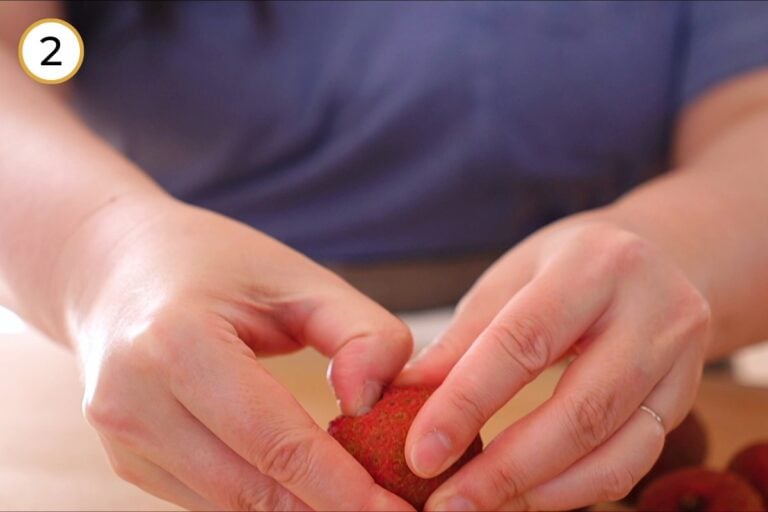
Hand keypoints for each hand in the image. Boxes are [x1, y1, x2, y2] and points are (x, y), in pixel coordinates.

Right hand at [62, 199, 413, 510]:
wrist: (117, 269)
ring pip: (231, 508)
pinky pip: (211, 500)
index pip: (276, 443)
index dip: (345, 491)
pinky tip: (307, 488)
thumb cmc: (218, 264)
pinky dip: (264, 500)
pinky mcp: (128, 462)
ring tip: (359, 499)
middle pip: (252, 492)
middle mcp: (135, 403)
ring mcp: (124, 440)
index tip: (401, 511)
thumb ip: (360, 332)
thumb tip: (371, 407)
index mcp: (178, 343)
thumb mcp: (300, 278)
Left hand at [398, 214, 711, 510]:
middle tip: (446, 505)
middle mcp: (652, 311)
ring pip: (614, 449)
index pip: (523, 343)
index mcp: (594, 265)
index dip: (467, 403)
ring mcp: (680, 360)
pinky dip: (574, 490)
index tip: (421, 454)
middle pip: (579, 410)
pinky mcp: (684, 400)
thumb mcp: (512, 279)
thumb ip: (463, 339)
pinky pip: (631, 461)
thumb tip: (403, 394)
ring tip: (478, 506)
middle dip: (505, 469)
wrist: (663, 256)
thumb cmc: (570, 264)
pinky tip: (526, 495)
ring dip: (538, 491)